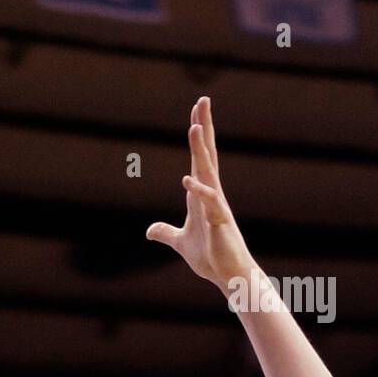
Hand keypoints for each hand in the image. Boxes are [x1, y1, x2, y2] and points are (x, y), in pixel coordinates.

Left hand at [146, 97, 254, 291]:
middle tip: (202, 101)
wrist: (227, 275)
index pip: (200, 158)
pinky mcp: (219, 222)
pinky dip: (199, 191)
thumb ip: (165, 233)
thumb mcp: (180, 242)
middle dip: (203, 128)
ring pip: (208, 171)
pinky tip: (187, 180)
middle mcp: (211, 194)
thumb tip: (150, 230)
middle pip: (206, 155)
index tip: (196, 111)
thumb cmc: (210, 256)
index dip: (198, 136)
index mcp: (202, 194)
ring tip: (195, 127)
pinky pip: (209, 202)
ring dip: (201, 151)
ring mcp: (217, 206)